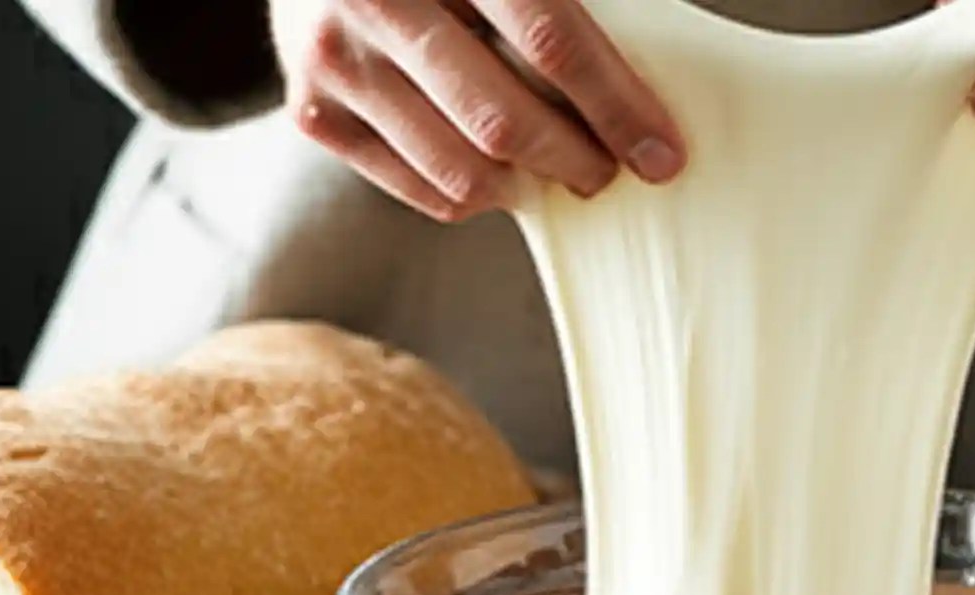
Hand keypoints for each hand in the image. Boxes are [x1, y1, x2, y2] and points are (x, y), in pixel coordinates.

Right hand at [271, 0, 686, 221]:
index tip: (661, 154)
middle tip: (610, 171)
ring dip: (527, 186)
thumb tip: (652, 70)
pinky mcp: (313, 112)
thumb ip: (562, 5)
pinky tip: (497, 168)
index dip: (617, 105)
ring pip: (460, 172)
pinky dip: (473, 194)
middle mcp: (378, 0)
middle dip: (576, 160)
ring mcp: (335, 60)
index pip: (552, 41)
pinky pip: (419, 190)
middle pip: (503, 122)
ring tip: (555, 168)